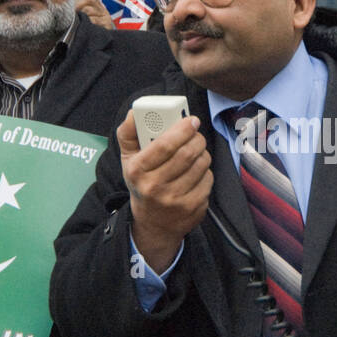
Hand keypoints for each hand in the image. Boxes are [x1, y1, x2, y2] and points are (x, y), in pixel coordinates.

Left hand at [75, 0, 113, 28]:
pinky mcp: (107, 24)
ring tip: (82, 22)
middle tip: (76, 12)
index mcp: (96, 4)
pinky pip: (94, 20)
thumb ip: (80, 7)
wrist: (103, 40)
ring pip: (90, 10)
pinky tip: (87, 26)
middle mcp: (101, 8)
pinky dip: (88, 23)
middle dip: (79, 5)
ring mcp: (105, 16)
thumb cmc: (91, 27)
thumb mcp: (85, 15)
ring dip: (83, 16)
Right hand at [118, 110, 211, 272]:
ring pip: (201, 164)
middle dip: (196, 138)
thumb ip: (129, 134)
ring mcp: (175, 200)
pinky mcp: (193, 208)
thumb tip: (135, 113)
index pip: (164, 145)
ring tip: (196, 152)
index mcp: (137, 171)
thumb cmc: (142, 184)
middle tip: (196, 134)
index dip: (182, 129)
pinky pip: (208, 179)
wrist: (153, 224)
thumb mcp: (128, 160)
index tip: (191, 120)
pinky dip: (206, 171)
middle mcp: (154, 187)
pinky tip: (196, 173)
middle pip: (187, 153)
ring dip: (202, 153)